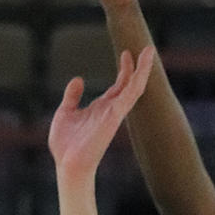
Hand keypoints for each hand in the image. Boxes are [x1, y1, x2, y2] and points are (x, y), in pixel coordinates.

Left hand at [48, 46, 153, 179]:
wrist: (67, 165)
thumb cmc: (66, 145)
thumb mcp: (65, 113)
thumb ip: (72, 97)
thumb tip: (78, 79)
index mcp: (100, 109)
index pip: (118, 87)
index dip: (124, 70)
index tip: (126, 53)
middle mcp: (111, 110)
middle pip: (129, 84)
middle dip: (136, 67)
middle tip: (143, 49)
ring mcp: (115, 113)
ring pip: (135, 87)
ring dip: (143, 69)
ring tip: (149, 51)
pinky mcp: (115, 115)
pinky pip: (131, 94)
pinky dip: (138, 79)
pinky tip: (143, 67)